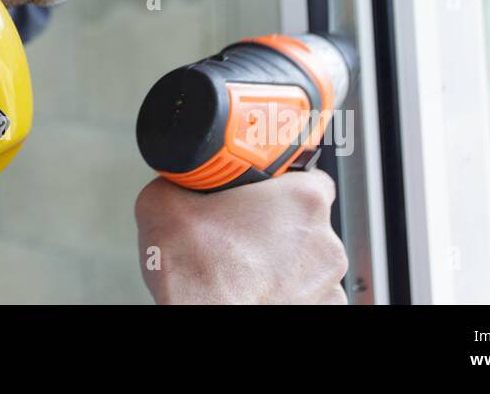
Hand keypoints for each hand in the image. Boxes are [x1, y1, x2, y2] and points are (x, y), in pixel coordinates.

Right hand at [134, 170, 348, 303]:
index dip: (281, 184)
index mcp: (302, 200)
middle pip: (304, 221)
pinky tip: (255, 288)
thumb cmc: (196, 271)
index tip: (260, 190)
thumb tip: (178, 178)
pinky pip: (305, 291)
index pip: (310, 176)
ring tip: (244, 264)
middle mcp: (323, 240)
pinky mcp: (320, 309)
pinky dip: (285, 290)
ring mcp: (323, 280)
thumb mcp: (166, 198)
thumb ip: (185, 180)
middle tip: (240, 231)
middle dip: (276, 224)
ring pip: (304, 259)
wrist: (199, 313)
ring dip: (282, 260)